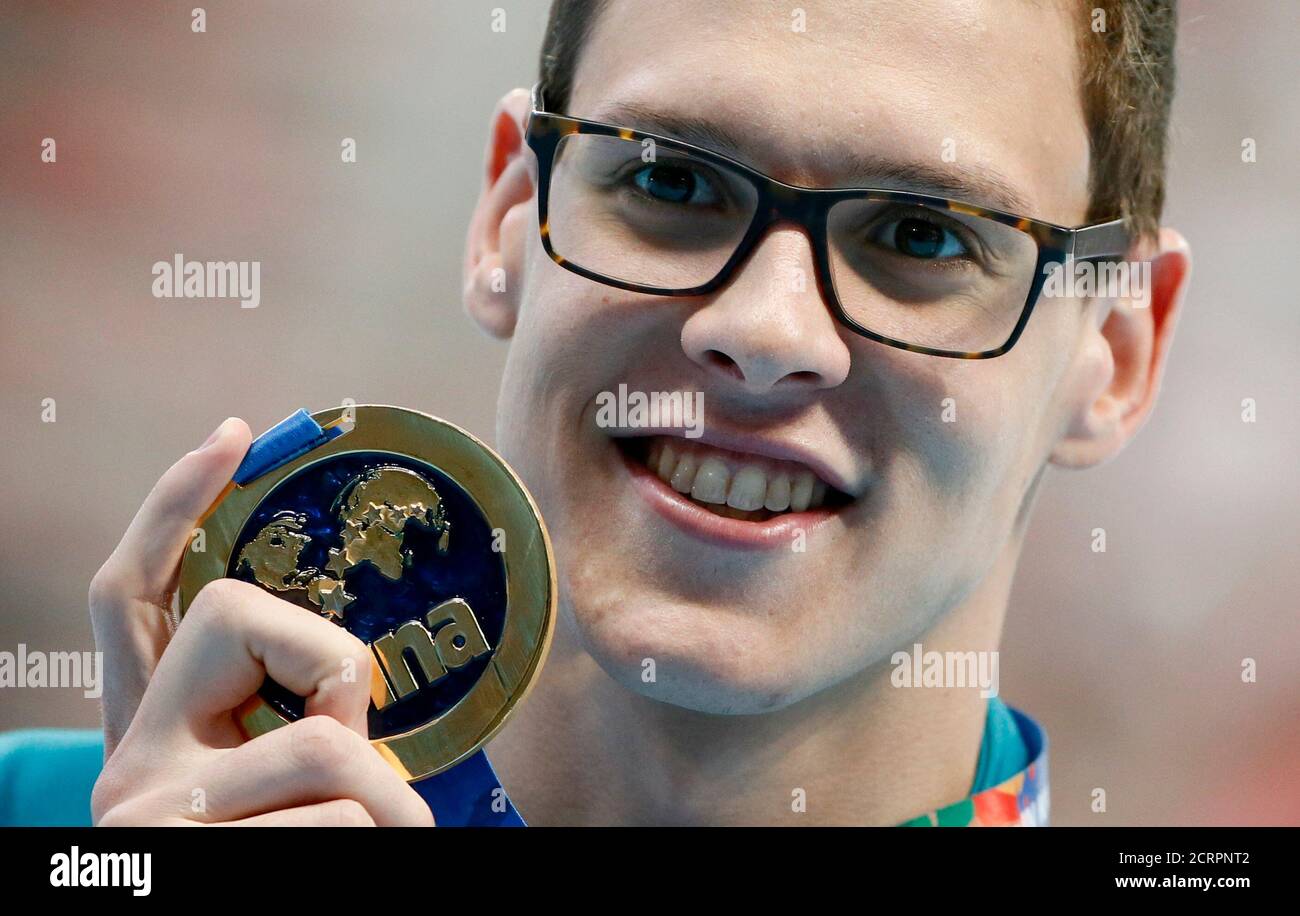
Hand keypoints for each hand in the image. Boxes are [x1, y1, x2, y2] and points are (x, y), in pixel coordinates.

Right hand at [88, 417, 433, 825]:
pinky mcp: (182, 855)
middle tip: (367, 750)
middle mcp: (129, 763)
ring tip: (393, 833)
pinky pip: (336, 813)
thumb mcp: (274, 791)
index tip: (234, 433)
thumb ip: (285, 731)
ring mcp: (150, 813)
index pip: (128, 597)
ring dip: (383, 795)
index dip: (173, 507)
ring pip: (320, 746)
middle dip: (336, 665)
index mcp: (148, 735)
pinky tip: (370, 856)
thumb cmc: (278, 854)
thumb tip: (362, 698)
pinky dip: (379, 836)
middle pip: (235, 620)